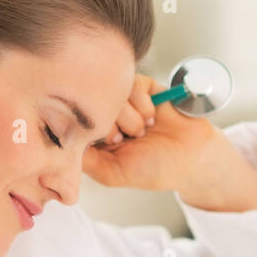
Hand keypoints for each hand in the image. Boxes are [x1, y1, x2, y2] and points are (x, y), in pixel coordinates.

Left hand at [81, 72, 222, 192]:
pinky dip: (141, 102)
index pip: (76, 123)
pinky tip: (152, 116)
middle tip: (125, 139)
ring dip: (128, 116)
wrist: (193, 157)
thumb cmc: (155, 168)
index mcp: (97, 137)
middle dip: (110, 124)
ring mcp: (125, 101)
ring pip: (111, 94)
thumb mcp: (113, 173)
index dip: (90, 131)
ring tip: (142, 131)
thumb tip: (64, 144)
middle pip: (91, 105)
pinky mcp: (143, 86)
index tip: (108, 144)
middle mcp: (108, 117)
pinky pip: (131, 83)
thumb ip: (85, 161)